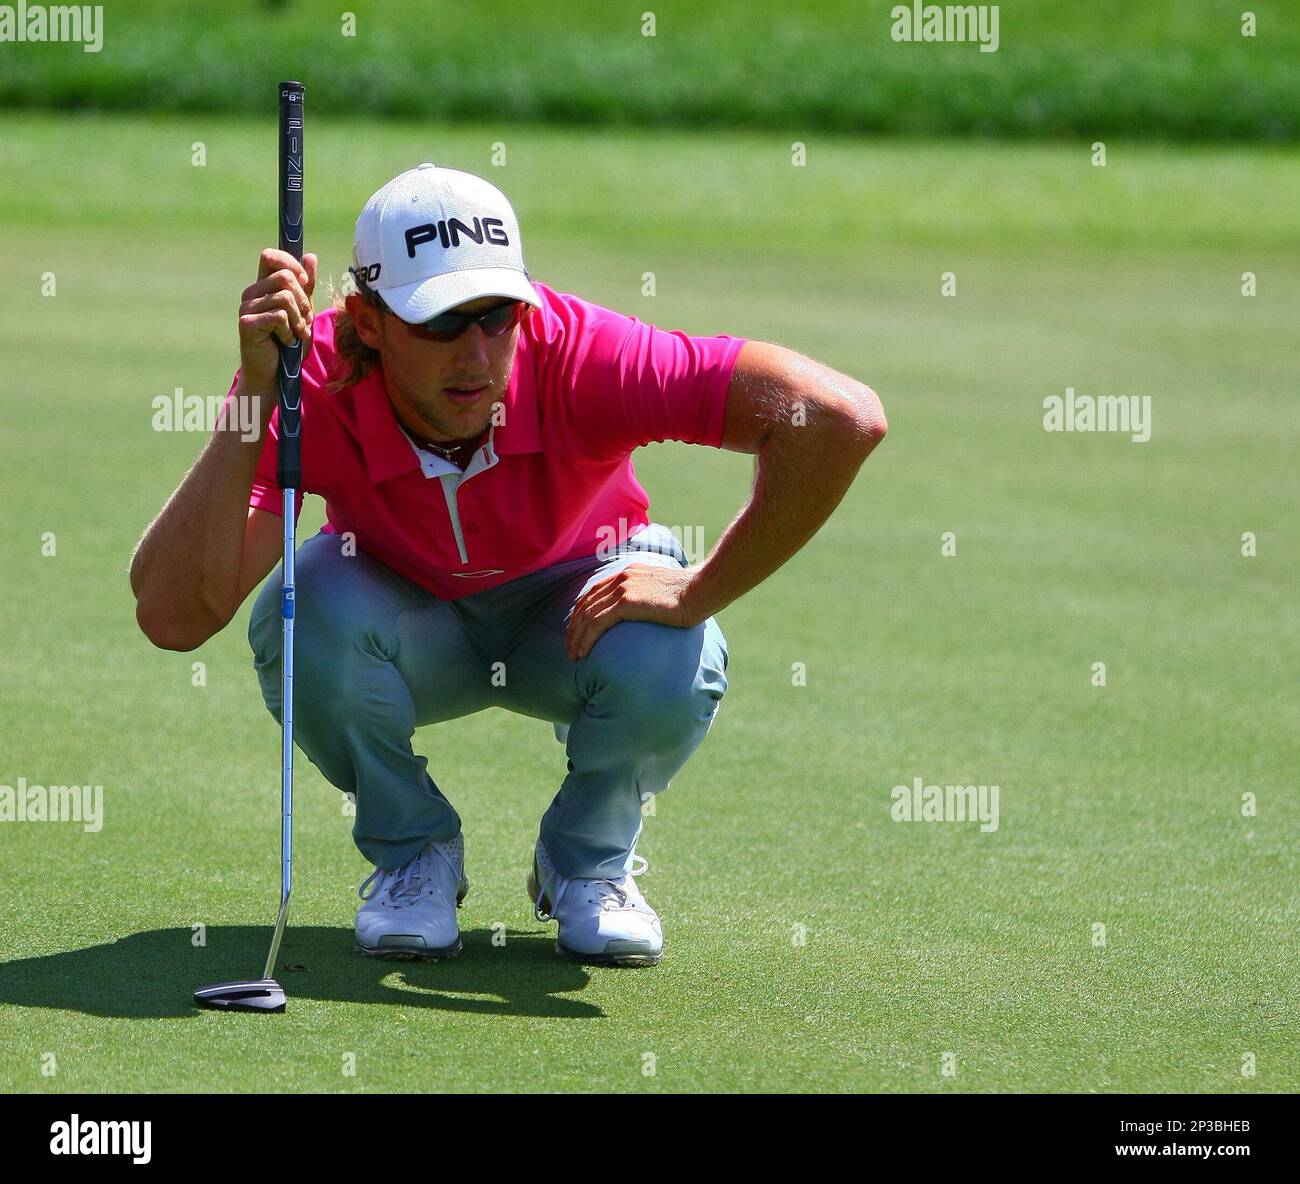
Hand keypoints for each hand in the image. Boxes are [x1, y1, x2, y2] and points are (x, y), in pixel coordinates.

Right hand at [238, 248, 316, 395]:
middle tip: (303, 321)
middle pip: (285, 277)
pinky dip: (289, 332)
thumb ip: (306, 287)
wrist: (276, 375)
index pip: (271, 256)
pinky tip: (285, 341)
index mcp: (263, 286)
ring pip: (286, 297)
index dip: (292, 265)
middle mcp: (251, 293)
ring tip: (295, 334)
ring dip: (299, 320)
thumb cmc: (289, 344)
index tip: (305, 284)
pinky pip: (280, 316)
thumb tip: (310, 256)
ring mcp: (247, 307)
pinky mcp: (247, 323)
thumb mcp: (303, 312)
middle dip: (303, 302)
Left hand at [565, 563, 701, 659]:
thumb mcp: (662, 592)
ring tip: (574, 656)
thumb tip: (646, 612)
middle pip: (585, 604)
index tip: (576, 631)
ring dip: (576, 637)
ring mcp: (623, 589)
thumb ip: (647, 597)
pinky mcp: (627, 602)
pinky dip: (587, 639)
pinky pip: (597, 623)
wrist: (700, 590)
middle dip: (573, 627)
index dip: (580, 613)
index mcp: (627, 573)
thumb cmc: (689, 595)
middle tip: (569, 647)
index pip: (592, 593)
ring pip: (587, 615)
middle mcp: (621, 578)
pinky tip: (584, 653)